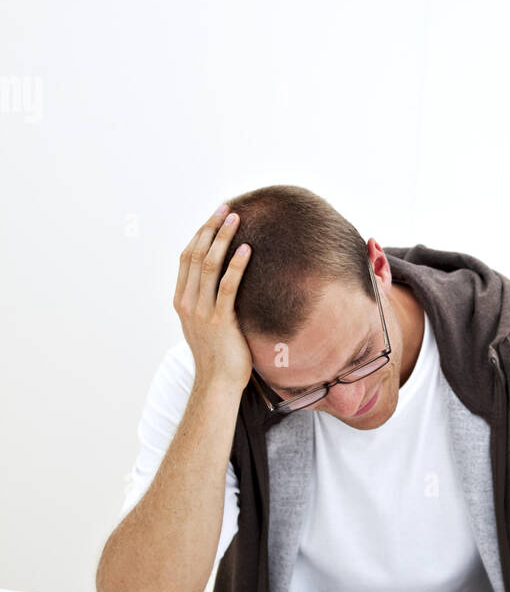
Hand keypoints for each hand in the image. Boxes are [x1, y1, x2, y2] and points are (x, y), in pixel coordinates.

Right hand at [173, 203, 251, 391]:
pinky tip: (247, 249)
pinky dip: (236, 265)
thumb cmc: (218, 353)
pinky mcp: (219, 320)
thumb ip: (206, 301)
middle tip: (226, 208)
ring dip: (223, 238)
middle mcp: (187, 302)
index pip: (186, 257)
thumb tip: (221, 280)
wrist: (217, 383)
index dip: (200, 233)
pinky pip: (227, 286)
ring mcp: (201, 311)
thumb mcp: (204, 322)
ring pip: (209, 265)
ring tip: (237, 219)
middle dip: (211, 228)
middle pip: (195, 254)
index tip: (214, 216)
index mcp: (181, 300)